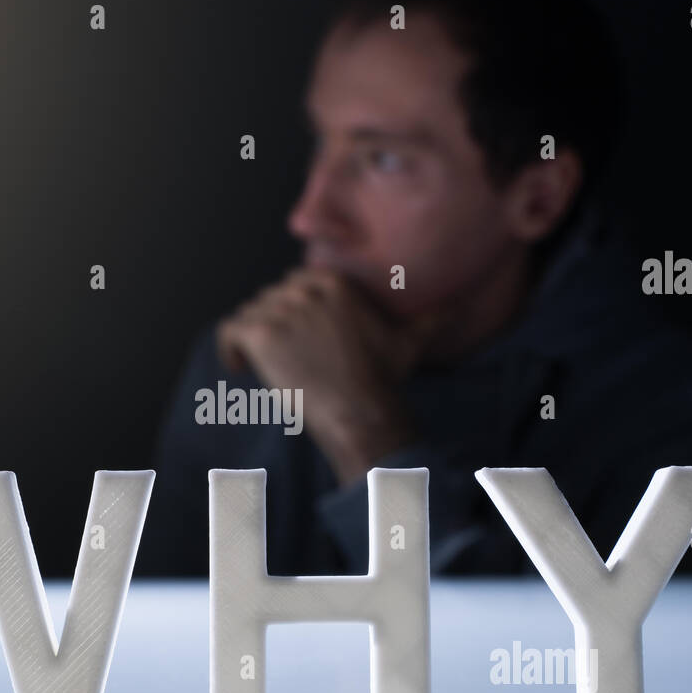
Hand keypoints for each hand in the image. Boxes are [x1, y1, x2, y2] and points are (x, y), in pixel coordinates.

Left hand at [215, 268, 432, 485]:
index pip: (296, 284)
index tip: (295, 338)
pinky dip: (230, 349)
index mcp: (335, 282)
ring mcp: (281, 310)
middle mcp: (306, 289)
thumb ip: (432, 316)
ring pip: (250, 315)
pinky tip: (240, 369)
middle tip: (279, 357)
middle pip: (270, 298)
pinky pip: (230, 331)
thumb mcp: (409, 340)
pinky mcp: (261, 334)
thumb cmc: (382, 379)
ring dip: (252, 340)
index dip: (291, 310)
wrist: (360, 410)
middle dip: (271, 324)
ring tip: (262, 367)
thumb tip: (461, 304)